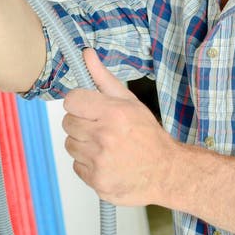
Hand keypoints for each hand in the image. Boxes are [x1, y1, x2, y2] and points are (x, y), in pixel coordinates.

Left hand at [62, 48, 176, 204]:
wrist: (166, 171)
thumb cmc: (147, 135)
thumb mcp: (129, 101)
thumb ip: (103, 78)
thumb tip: (86, 54)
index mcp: (113, 113)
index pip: (71, 101)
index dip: (79, 104)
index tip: (88, 108)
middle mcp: (104, 137)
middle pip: (68, 123)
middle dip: (82, 124)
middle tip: (101, 128)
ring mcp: (100, 161)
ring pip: (70, 145)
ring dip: (83, 144)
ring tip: (105, 145)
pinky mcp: (97, 181)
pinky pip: (77, 166)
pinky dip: (88, 164)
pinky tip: (106, 161)